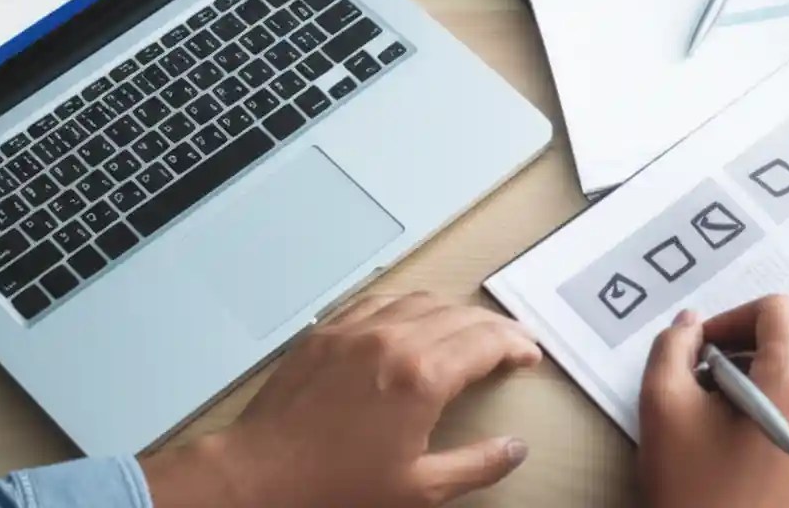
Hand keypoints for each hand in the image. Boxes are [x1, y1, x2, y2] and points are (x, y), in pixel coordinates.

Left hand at [142, 292, 541, 507]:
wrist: (259, 475)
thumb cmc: (334, 487)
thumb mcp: (418, 488)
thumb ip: (476, 465)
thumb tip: (515, 448)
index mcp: (422, 377)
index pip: (487, 341)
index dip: (516, 345)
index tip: (529, 354)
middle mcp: (393, 340)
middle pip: (461, 315)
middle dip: (494, 327)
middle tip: (511, 343)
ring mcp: (357, 329)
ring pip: (422, 299)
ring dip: (454, 311)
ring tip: (469, 329)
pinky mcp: (328, 331)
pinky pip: (380, 300)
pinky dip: (408, 305)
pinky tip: (412, 319)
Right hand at [637, 296, 788, 507]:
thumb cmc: (692, 485)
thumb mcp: (663, 404)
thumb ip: (672, 348)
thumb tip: (692, 325)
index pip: (777, 310)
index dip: (731, 317)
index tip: (699, 351)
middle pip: (786, 341)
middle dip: (737, 350)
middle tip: (696, 383)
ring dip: (747, 377)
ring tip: (708, 414)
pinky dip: (762, 403)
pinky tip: (727, 438)